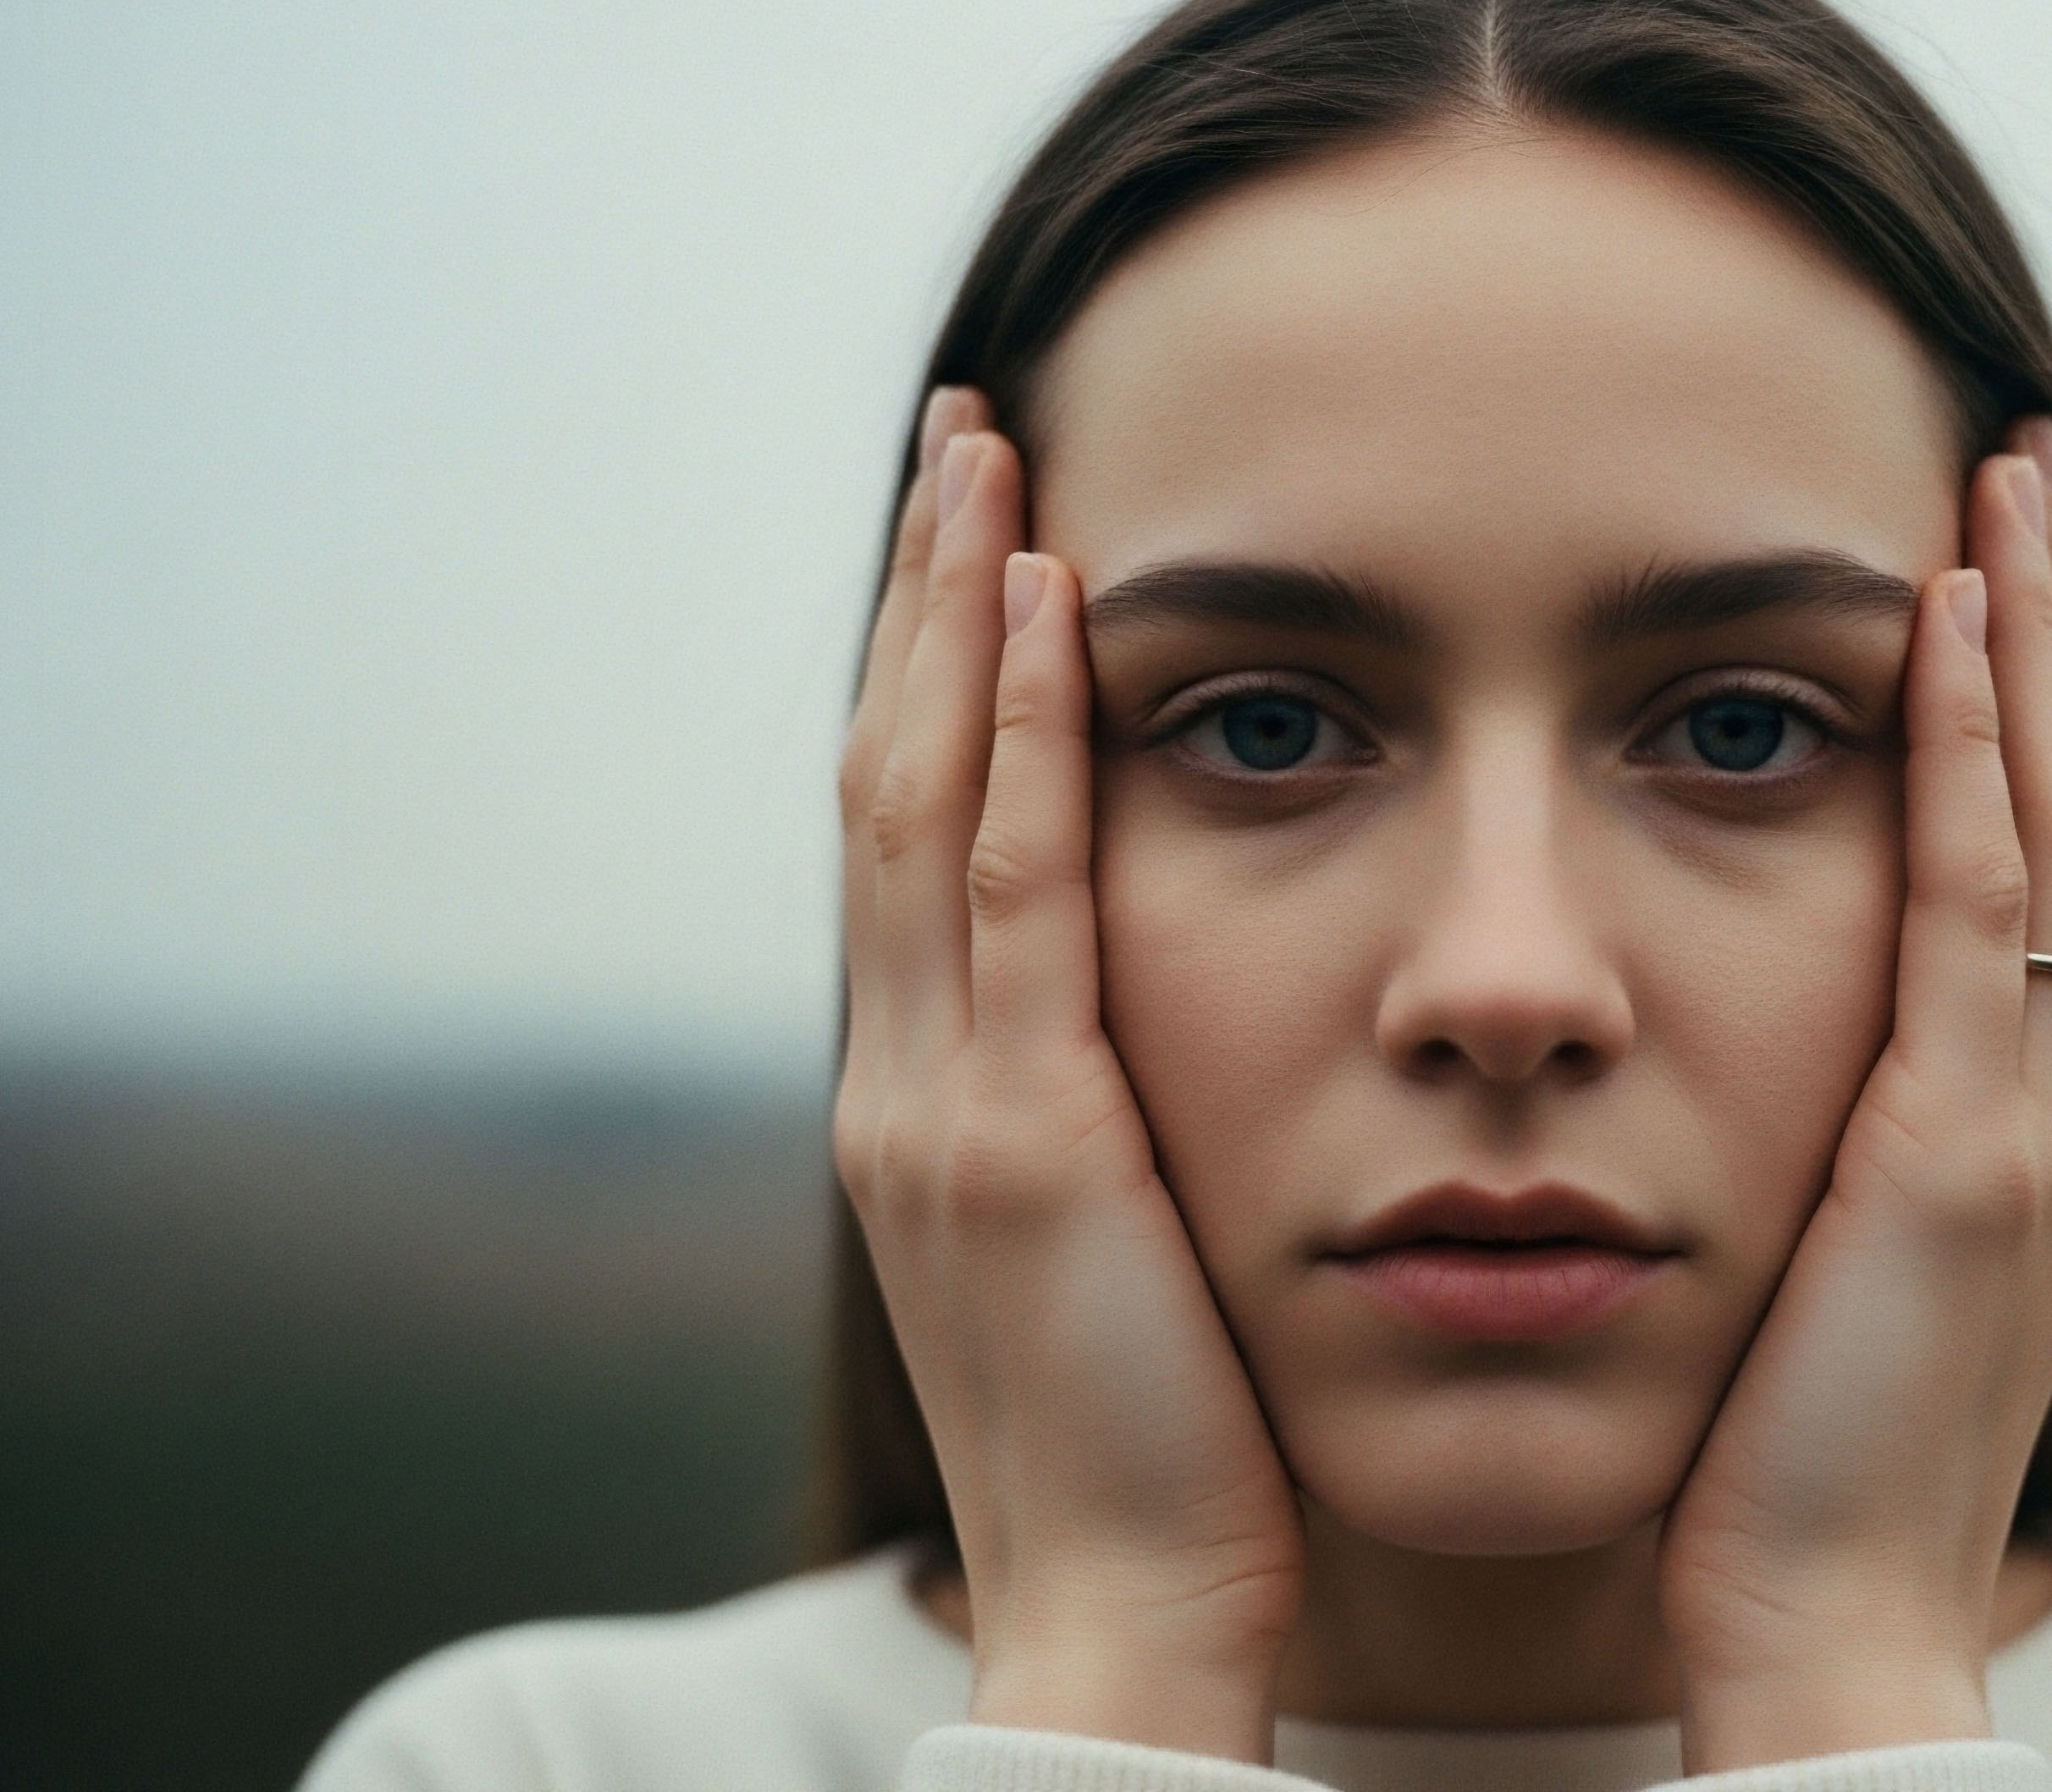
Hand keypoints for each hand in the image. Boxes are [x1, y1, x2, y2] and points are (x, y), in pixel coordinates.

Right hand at [835, 390, 1301, 1760]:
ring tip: (988, 451)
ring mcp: (942, 1104)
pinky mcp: (1018, 1142)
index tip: (982, 531)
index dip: (936, 674)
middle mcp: (908, 1079)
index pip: (918, 838)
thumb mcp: (1114, 1254)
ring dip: (948, 613)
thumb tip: (1153, 1025)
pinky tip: (1041, 604)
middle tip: (966, 427)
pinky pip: (1006, 893)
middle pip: (890, 777)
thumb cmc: (1161, 1456)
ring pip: (920, 799)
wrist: (1125, 1624)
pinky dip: (1007, 736)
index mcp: (937, 1102)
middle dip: (921, 597)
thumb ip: (1104, 1123)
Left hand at [1660, 424, 2051, 1768]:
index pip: (2045, 862)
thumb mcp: (1825, 1268)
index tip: (1986, 557)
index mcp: (2020, 1121)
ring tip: (2002, 480)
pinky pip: (1988, 904)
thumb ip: (1831, 1141)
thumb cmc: (1784, 1472)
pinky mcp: (1971, 1154)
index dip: (2031, 701)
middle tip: (2019, 458)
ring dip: (2036, 638)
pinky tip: (1948, 620)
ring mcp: (2040, 1121)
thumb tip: (1762, 1045)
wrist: (1823, 1638)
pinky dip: (1979, 752)